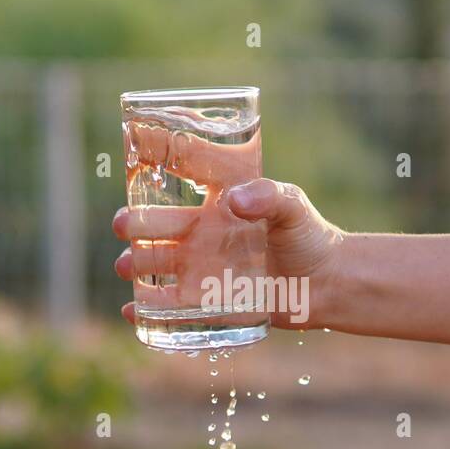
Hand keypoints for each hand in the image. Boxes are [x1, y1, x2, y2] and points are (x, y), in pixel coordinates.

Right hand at [112, 131, 344, 329]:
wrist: (326, 284)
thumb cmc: (309, 236)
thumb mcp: (293, 207)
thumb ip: (269, 197)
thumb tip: (235, 201)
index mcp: (218, 199)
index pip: (184, 169)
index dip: (158, 151)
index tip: (134, 138)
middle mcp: (202, 230)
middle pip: (158, 223)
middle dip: (135, 223)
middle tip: (123, 225)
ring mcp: (201, 266)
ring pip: (156, 263)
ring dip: (137, 264)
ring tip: (127, 267)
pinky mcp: (206, 300)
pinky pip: (170, 305)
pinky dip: (147, 309)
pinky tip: (131, 310)